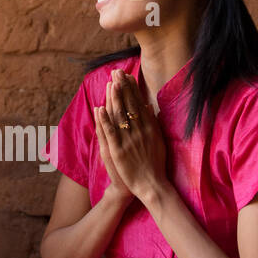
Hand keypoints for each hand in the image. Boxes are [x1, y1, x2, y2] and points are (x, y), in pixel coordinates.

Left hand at [95, 69, 167, 202]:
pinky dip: (105, 120)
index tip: (126, 75)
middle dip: (122, 88)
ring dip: (114, 99)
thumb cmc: (154, 163)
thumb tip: (147, 105)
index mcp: (149, 127)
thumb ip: (152, 122)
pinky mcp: (119, 151)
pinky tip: (100, 108)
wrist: (151, 185)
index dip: (132, 89)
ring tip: (109, 83)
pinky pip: (110, 133)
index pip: (139, 103)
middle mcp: (140, 131)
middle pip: (129, 105)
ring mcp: (129, 141)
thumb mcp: (157, 140)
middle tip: (116, 72)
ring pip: (120, 116)